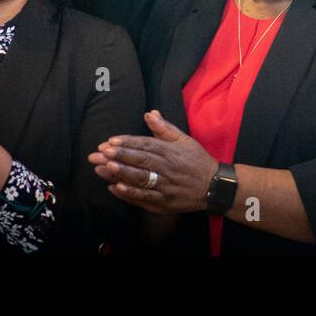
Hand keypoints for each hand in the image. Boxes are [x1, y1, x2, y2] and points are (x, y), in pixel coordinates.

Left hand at [90, 110, 216, 214]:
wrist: (214, 186)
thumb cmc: (197, 161)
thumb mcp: (184, 140)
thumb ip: (165, 128)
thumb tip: (149, 113)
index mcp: (172, 152)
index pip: (147, 145)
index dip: (128, 143)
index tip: (111, 140)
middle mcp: (168, 169)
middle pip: (141, 161)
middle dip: (120, 156)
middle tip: (101, 152)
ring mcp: (166, 187)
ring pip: (141, 180)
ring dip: (121, 173)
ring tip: (103, 167)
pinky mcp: (164, 203)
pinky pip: (144, 198)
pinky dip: (129, 194)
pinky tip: (114, 188)